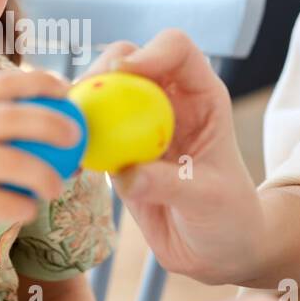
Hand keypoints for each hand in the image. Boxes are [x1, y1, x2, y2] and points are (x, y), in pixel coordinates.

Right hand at [0, 68, 82, 242]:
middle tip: (76, 138)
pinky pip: (5, 201)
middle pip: (13, 118)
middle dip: (54, 124)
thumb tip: (64, 112)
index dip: (42, 82)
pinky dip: (24, 206)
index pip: (5, 83)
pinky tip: (30, 208)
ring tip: (57, 187)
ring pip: (14, 162)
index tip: (67, 93)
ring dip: (46, 176)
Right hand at [80, 29, 262, 285]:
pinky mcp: (115, 150)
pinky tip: (71, 163)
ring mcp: (137, 124)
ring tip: (70, 136)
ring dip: (80, 106)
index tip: (124, 74)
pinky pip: (87, 134)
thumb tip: (128, 173)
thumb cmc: (228, 218)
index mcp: (201, 95)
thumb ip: (172, 184)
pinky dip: (73, 140)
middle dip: (100, 71)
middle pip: (125, 60)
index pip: (176, 50)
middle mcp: (166, 100)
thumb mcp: (210, 200)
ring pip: (99, 93)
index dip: (149, 52)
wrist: (213, 250)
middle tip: (81, 102)